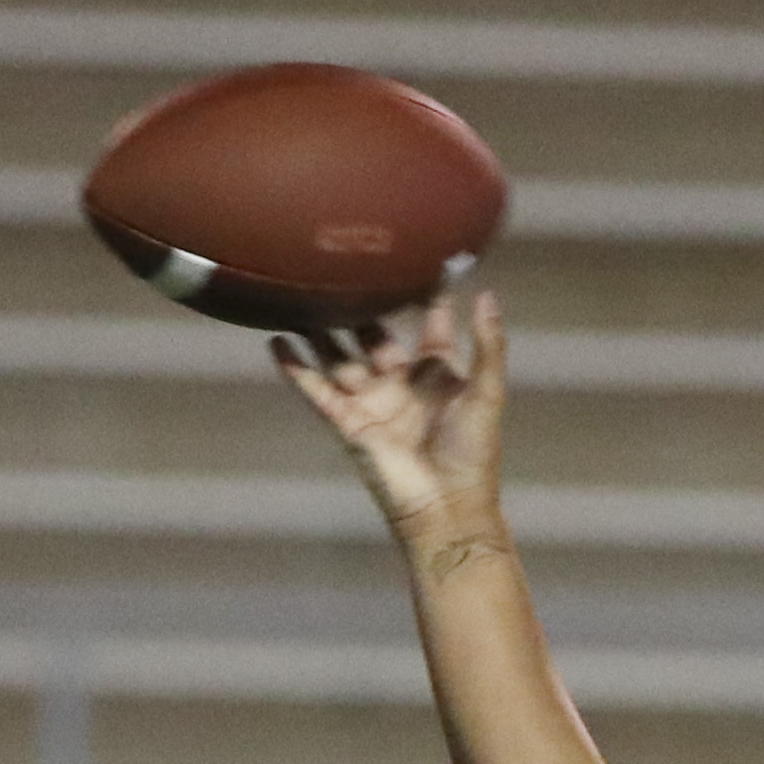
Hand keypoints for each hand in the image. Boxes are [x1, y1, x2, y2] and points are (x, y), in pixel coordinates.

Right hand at [271, 292, 505, 542]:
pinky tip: (275, 341)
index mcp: (437, 373)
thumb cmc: (472, 452)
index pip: (429, 324)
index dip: (425, 295)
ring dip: (319, 331)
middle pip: (373, 335)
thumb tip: (486, 294)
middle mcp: (400, 382)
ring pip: (338, 356)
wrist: (445, 506)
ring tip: (296, 296)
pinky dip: (294, 367)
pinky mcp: (346, 422)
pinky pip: (315, 389)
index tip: (417, 258)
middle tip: (341, 269)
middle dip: (359, 306)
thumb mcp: (487, 392)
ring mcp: (370, 401)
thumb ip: (488, 345)